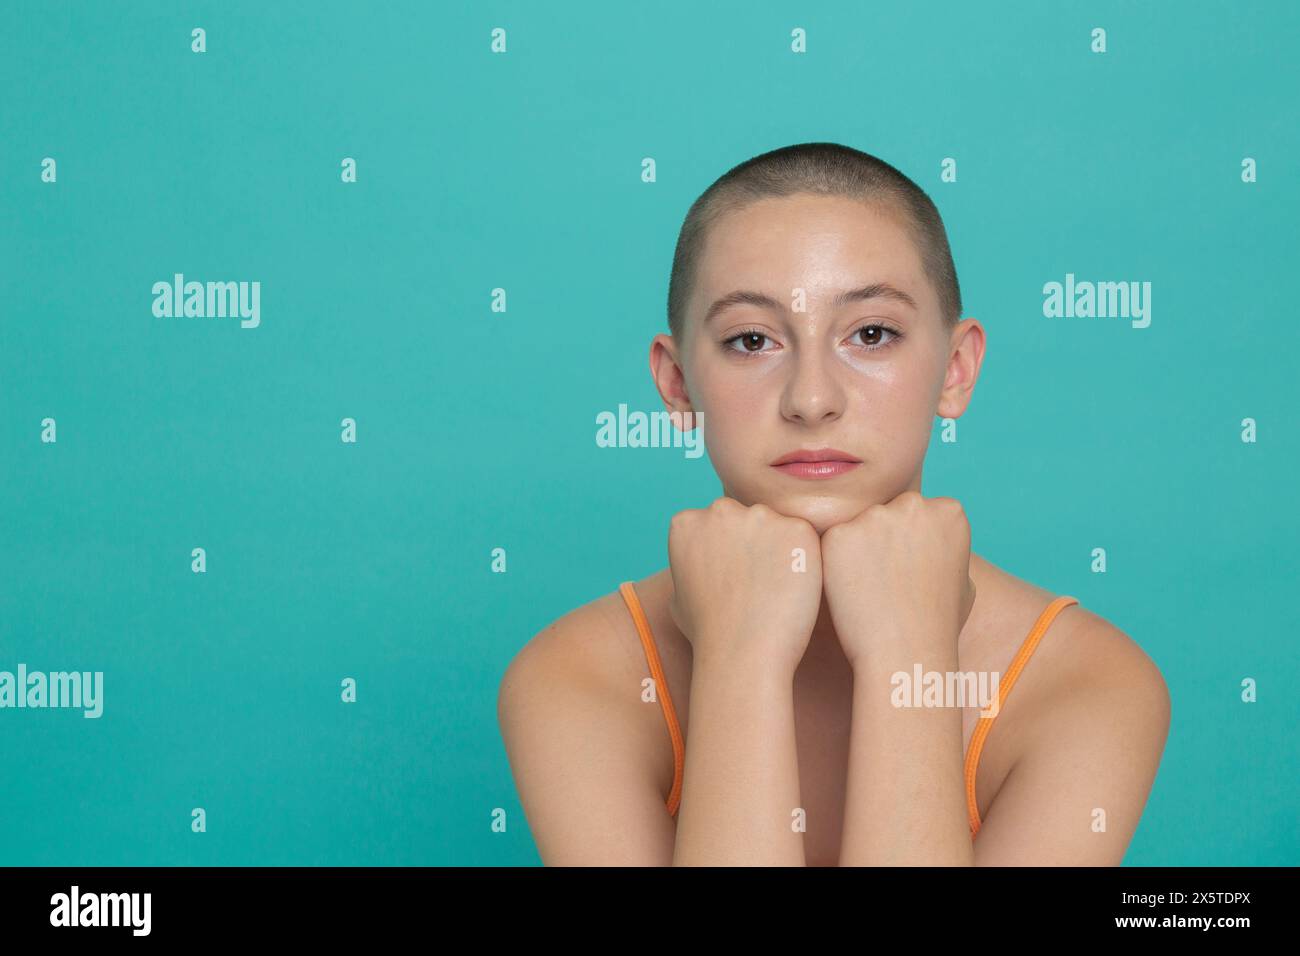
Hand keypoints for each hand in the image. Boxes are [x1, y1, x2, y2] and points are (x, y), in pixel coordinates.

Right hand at [667, 496, 822, 676]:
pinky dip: (804, 559)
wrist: (741, 652)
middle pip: (745, 517)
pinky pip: (803, 539)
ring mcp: (760, 516)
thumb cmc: (708, 633)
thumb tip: (701, 564)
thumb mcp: (678, 596)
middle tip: (759, 581)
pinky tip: (795, 587)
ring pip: (776, 525)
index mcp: (686, 522)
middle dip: (753, 541)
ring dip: (779, 548)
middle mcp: (720, 510)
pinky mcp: (797, 529)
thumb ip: (690, 566)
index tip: (732, 577)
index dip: (726, 551)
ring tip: (778, 588)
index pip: (714, 523)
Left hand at [819, 490, 975, 668]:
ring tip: (869, 590)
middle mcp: (913, 505)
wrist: (906, 651)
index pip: (917, 514)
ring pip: (857, 526)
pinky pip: (833, 544)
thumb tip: (935, 545)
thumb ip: (947, 550)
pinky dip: (834, 565)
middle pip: (886, 512)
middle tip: (886, 582)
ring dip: (857, 551)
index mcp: (949, 512)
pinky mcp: (839, 534)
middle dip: (882, 540)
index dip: (909, 545)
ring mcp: (874, 516)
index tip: (910, 572)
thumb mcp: (964, 581)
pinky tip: (850, 591)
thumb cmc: (939, 625)